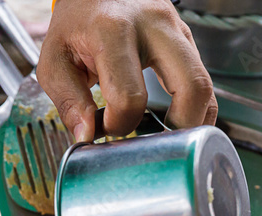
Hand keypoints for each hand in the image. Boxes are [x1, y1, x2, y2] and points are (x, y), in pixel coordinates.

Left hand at [36, 0, 217, 141]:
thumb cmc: (76, 22)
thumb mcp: (54, 57)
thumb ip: (68, 100)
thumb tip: (87, 136)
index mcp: (114, 30)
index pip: (130, 97)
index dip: (119, 125)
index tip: (106, 128)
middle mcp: (154, 26)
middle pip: (191, 87)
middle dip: (179, 129)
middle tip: (158, 146)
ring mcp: (177, 30)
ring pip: (206, 85)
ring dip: (193, 121)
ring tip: (168, 138)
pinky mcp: (186, 39)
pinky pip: (203, 80)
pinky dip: (195, 108)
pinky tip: (176, 120)